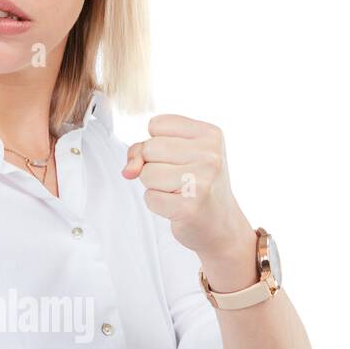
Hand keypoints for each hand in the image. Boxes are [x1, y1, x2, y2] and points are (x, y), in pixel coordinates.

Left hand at [122, 112, 251, 259]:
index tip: (179, 159)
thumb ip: (144, 149)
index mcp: (210, 134)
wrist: (220, 224)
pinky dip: (158, 204)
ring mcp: (201, 180)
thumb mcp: (177, 155)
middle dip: (153, 166)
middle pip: (149, 148)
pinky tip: (178, 207)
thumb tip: (129, 170)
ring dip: (155, 186)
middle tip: (179, 179)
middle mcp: (210, 155)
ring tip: (179, 192)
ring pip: (146, 173)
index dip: (156, 144)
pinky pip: (150, 198)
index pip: (156, 124)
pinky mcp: (189, 206)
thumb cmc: (196, 185)